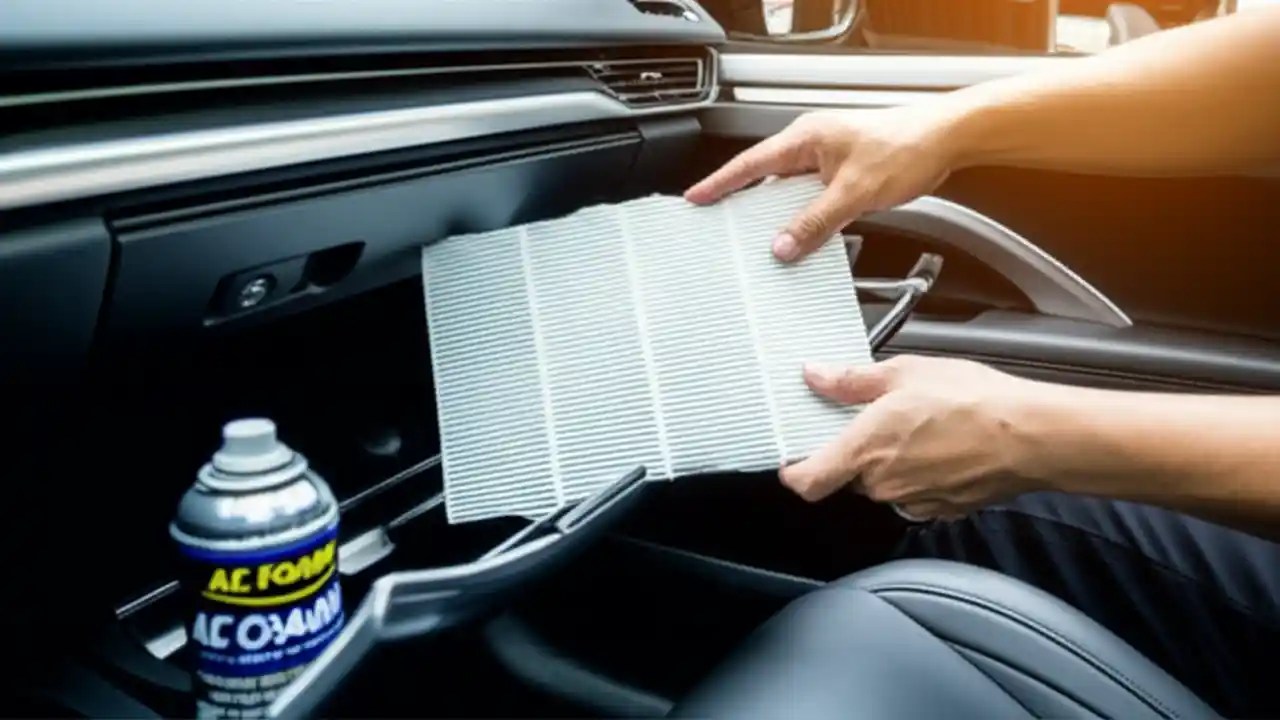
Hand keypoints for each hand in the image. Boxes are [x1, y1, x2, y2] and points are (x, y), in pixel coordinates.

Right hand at [684, 106, 961, 261]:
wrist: (947, 139)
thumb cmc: (907, 147)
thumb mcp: (854, 192)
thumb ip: (815, 222)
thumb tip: (783, 246)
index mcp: (805, 138)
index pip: (750, 164)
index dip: (720, 183)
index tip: (696, 198)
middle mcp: (813, 144)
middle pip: (766, 179)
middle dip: (745, 204)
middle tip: (721, 226)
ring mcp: (828, 158)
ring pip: (791, 192)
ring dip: (781, 215)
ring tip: (763, 241)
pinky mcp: (845, 172)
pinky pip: (813, 198)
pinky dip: (805, 217)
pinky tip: (806, 237)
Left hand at [780, 355, 1042, 519]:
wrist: (1032, 436)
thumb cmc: (973, 402)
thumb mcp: (904, 373)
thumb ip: (852, 381)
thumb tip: (817, 376)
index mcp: (864, 450)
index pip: (806, 481)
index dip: (795, 472)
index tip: (794, 457)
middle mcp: (882, 484)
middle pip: (848, 476)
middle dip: (858, 452)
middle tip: (880, 419)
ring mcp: (913, 501)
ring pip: (884, 484)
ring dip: (892, 462)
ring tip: (921, 427)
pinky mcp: (942, 510)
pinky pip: (916, 493)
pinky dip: (922, 474)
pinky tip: (944, 447)